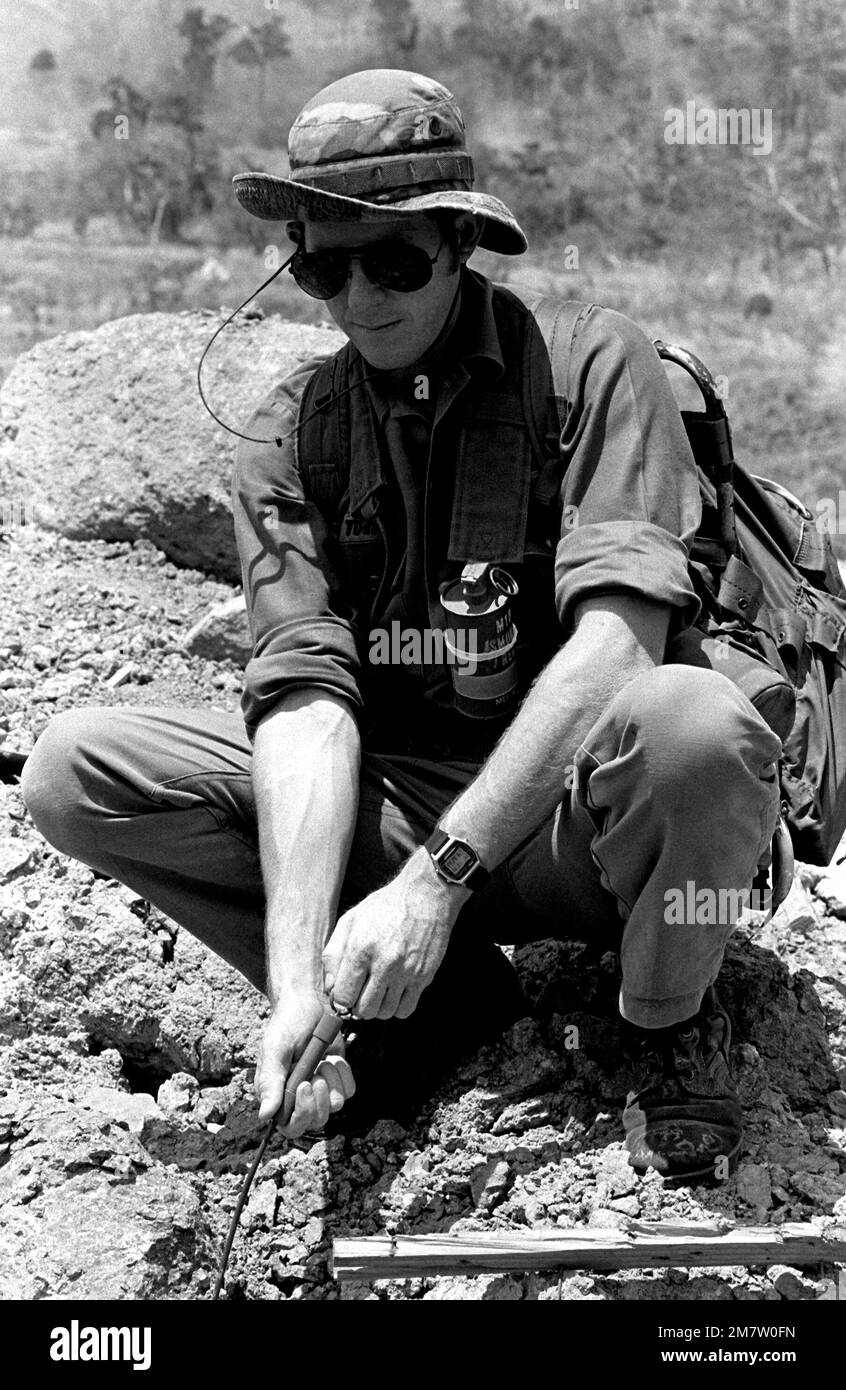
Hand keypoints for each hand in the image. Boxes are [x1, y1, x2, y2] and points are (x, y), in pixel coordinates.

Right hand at [255, 990, 354, 1137]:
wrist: (309, 1003)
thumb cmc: (287, 1024)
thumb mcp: (275, 1049)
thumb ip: (271, 1082)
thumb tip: (265, 1115)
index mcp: (277, 1094)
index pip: (290, 1126)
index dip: (301, 1115)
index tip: (305, 1085)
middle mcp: (298, 1097)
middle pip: (315, 1121)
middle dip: (320, 1099)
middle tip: (317, 1072)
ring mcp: (319, 1089)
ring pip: (334, 1106)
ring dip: (332, 1081)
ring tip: (323, 1059)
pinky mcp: (336, 1080)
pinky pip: (348, 1091)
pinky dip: (344, 1074)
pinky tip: (334, 1057)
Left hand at [322, 852, 466, 1021]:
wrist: (426, 896)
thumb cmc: (386, 906)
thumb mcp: (351, 921)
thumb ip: (333, 955)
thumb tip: (330, 988)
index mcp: (361, 948)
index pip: (343, 996)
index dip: (340, 1000)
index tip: (344, 994)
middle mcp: (384, 963)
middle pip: (364, 1010)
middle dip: (358, 1005)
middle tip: (361, 991)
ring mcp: (407, 972)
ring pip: (385, 1013)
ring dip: (378, 1006)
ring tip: (378, 989)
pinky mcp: (424, 976)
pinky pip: (406, 1010)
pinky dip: (397, 1007)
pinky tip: (394, 991)